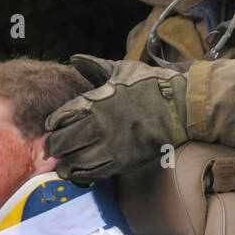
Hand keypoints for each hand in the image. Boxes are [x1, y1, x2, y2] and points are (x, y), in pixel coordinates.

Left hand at [44, 54, 188, 185]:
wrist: (181, 108)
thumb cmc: (151, 85)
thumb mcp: (121, 69)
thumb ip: (94, 67)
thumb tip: (73, 58)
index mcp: (95, 101)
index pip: (60, 117)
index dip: (53, 125)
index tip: (53, 127)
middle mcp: (99, 125)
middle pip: (62, 143)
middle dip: (54, 147)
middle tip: (55, 148)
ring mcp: (110, 146)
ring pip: (73, 163)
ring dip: (65, 165)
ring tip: (65, 164)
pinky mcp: (122, 163)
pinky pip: (93, 175)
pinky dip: (82, 175)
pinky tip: (80, 172)